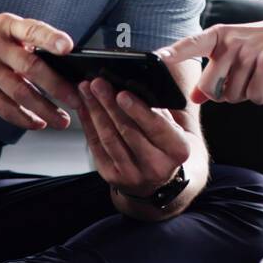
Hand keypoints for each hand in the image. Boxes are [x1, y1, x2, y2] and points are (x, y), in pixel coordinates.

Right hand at [0, 13, 83, 130]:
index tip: (68, 47)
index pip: (32, 30)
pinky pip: (5, 107)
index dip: (51, 38)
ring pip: (21, 92)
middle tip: (76, 100)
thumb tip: (65, 68)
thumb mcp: (1, 36)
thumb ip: (27, 46)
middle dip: (58, 86)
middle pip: (31, 67)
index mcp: (6, 27)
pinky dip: (25, 118)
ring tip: (62, 120)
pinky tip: (38, 123)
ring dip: (45, 109)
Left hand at [76, 77, 192, 197]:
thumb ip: (160, 108)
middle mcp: (156, 166)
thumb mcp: (176, 127)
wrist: (159, 179)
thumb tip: (136, 83)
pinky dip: (89, 124)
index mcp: (178, 150)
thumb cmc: (167, 144)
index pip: (156, 127)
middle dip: (110, 104)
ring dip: (95, 111)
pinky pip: (97, 147)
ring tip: (87, 91)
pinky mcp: (113, 177)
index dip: (137, 110)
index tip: (122, 93)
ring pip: (109, 139)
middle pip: (128, 131)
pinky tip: (84, 107)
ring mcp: (133, 175)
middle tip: (98, 84)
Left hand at [156, 19, 262, 105]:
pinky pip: (254, 96)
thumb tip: (194, 97)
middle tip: (240, 85)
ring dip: (246, 96)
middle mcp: (230, 41)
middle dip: (223, 96)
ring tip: (257, 79)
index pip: (191, 44)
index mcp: (219, 35)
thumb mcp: (236, 54)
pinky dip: (261, 97)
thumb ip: (213, 73)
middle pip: (210, 87)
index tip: (156, 59)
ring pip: (233, 95)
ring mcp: (248, 51)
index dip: (173, 53)